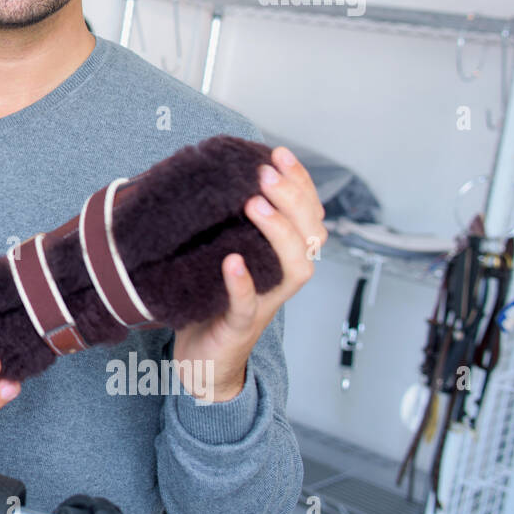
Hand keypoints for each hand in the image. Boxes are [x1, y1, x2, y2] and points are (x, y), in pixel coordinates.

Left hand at [171, 146, 327, 402]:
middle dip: (293, 199)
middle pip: (310, 235)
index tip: (279, 154)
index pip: (307, 214)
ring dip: (278, 233)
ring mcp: (265, 302)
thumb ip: (229, 223)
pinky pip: (247, 304)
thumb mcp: (225, 253)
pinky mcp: (240, 325)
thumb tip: (214, 174)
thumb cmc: (214, 301)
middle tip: (265, 174)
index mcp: (281, 256)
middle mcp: (282, 277)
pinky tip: (232, 261)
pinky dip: (242, 282)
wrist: (203, 359)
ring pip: (294, 268)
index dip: (300, 183)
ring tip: (255, 205)